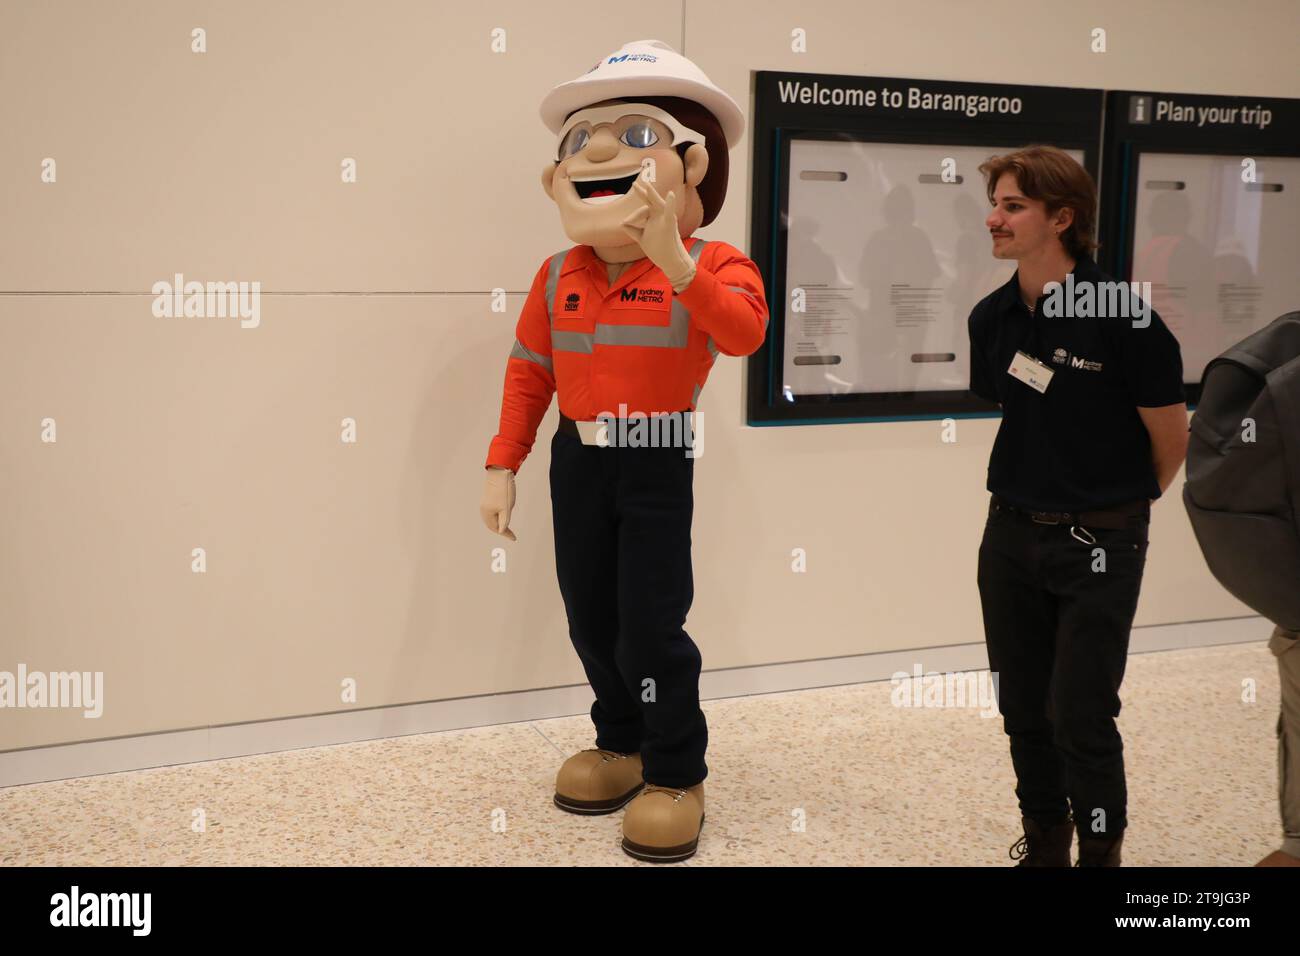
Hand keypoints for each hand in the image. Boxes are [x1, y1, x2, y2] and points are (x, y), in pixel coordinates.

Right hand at [479, 466, 516, 540]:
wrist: (500, 472)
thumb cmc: (504, 490)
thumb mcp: (506, 508)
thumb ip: (504, 521)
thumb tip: (502, 531)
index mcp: (487, 513)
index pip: (496, 528)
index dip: (505, 534)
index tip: (514, 538)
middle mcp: (484, 509)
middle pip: (492, 524)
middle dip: (501, 530)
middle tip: (510, 534)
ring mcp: (485, 503)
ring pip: (492, 518)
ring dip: (499, 523)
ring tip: (507, 527)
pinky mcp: (488, 498)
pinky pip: (492, 511)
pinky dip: (498, 516)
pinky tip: (503, 515)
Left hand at [620, 171, 695, 290]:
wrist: (670, 262)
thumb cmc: (659, 249)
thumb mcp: (642, 238)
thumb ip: (633, 230)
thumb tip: (621, 223)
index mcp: (654, 218)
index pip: (643, 210)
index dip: (633, 216)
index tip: (624, 222)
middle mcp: (661, 216)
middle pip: (651, 202)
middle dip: (643, 192)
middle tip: (634, 184)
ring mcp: (666, 220)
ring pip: (658, 205)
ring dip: (653, 195)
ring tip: (647, 186)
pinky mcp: (670, 226)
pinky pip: (670, 214)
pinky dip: (670, 204)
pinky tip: (671, 194)